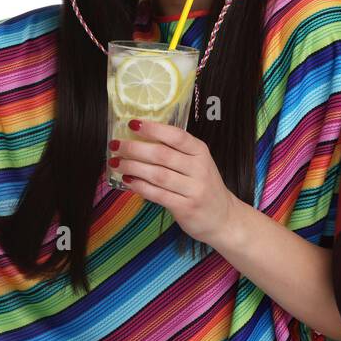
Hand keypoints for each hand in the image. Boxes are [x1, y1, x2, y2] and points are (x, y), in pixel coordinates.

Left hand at [109, 120, 237, 247]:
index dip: (153, 129)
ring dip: (133, 167)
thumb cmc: (204, 186)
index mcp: (201, 152)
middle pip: (162, 155)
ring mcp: (194, 189)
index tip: (132, 124)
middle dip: (134, 149)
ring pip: (157, 174)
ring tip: (116, 163)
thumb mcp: (198, 163)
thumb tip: (139, 140)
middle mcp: (199, 168)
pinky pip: (158, 194)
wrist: (223, 217)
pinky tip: (128, 181)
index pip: (176, 136)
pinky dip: (140, 187)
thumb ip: (175, 152)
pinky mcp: (186, 207)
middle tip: (116, 146)